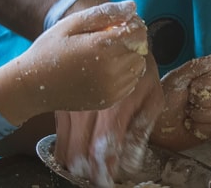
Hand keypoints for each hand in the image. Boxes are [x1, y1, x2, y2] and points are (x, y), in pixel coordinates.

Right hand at [11, 0, 148, 113]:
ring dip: (130, 57)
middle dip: (132, 40)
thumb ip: (104, 14)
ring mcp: (110, 88)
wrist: (32, 86)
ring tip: (108, 52)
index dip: (134, 23)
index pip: (138, 32)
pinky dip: (124, 73)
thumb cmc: (50, 49)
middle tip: (113, 36)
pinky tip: (106, 68)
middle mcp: (110, 70)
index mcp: (101, 47)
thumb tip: (132, 6)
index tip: (121, 22)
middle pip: (140, 50)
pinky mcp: (108, 100)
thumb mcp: (72, 24)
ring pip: (138, 67)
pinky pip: (130, 83)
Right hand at [54, 52, 164, 186]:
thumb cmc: (137, 66)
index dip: (105, 167)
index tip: (108, 180)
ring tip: (86, 173)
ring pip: (66, 148)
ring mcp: (72, 108)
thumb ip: (144, 123)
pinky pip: (58, 138)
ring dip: (75, 165)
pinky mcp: (62, 107)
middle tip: (98, 180)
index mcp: (114, 106)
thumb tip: (134, 155)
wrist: (109, 36)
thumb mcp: (152, 91)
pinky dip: (65, 153)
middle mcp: (88, 109)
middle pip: (80, 152)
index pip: (104, 145)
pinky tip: (76, 158)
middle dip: (88, 172)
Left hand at [149, 51, 210, 151]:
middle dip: (203, 99)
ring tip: (187, 114)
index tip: (192, 86)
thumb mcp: (177, 78)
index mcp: (207, 79)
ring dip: (200, 114)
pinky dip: (200, 128)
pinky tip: (190, 125)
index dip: (209, 81)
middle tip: (188, 101)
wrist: (154, 123)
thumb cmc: (164, 98)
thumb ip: (198, 66)